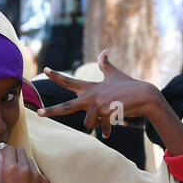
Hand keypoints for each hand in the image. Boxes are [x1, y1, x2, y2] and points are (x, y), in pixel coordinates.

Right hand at [0, 145, 46, 182]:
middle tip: (11, 163)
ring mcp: (36, 175)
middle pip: (20, 151)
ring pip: (29, 160)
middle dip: (15, 155)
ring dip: (24, 164)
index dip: (5, 152)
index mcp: (10, 169)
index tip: (4, 155)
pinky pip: (36, 171)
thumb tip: (0, 157)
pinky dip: (31, 175)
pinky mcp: (43, 181)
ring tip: (19, 179)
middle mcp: (25, 169)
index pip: (9, 149)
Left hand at [38, 50, 163, 137]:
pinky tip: (109, 132)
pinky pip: (101, 128)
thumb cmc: (128, 85)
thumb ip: (105, 64)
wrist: (144, 96)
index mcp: (89, 87)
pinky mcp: (106, 114)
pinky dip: (106, 131)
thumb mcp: (115, 74)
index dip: (56, 75)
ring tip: (108, 118)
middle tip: (38, 113)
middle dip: (51, 111)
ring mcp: (97, 106)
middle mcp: (90, 96)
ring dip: (97, 124)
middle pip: (66, 106)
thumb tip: (103, 50)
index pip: (69, 81)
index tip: (45, 69)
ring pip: (88, 123)